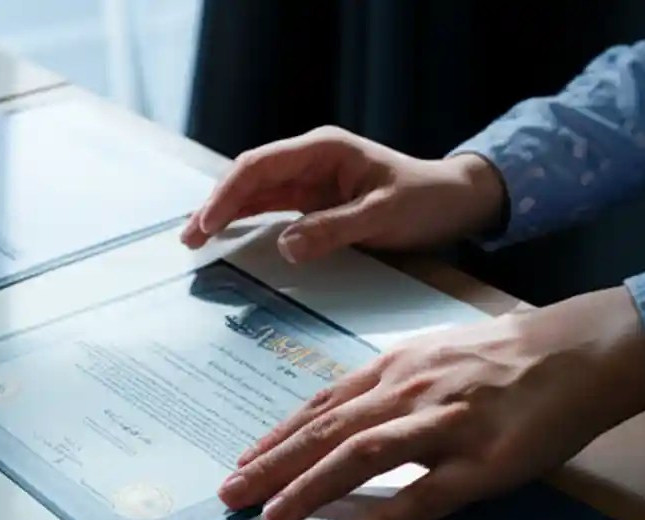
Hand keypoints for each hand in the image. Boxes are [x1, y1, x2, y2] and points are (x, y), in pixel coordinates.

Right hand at [181, 126, 506, 261]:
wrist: (455, 202)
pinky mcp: (313, 203)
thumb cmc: (425, 200)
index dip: (228, 194)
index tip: (207, 223)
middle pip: (248, 178)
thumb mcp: (383, 216)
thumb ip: (334, 229)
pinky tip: (226, 240)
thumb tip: (285, 246)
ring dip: (224, 215)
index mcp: (322, 150)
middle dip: (215, 205)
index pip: (260, 165)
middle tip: (189, 239)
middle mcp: (309, 161)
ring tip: (195, 241)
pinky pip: (270, 210)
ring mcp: (309, 182)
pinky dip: (245, 224)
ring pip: (254, 194)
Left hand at [219, 287, 644, 519]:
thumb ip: (384, 384)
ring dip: (311, 487)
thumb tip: (336, 414)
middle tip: (230, 495)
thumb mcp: (430, 355)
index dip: (276, 437)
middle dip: (272, 465)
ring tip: (274, 516)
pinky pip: (426, 495)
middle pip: (326, 431)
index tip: (242, 463)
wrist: (580, 348)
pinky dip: (385, 519)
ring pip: (363, 456)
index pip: (320, 407)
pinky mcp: (485, 460)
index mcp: (392, 368)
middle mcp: (408, 392)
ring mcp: (445, 424)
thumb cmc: (503, 354)